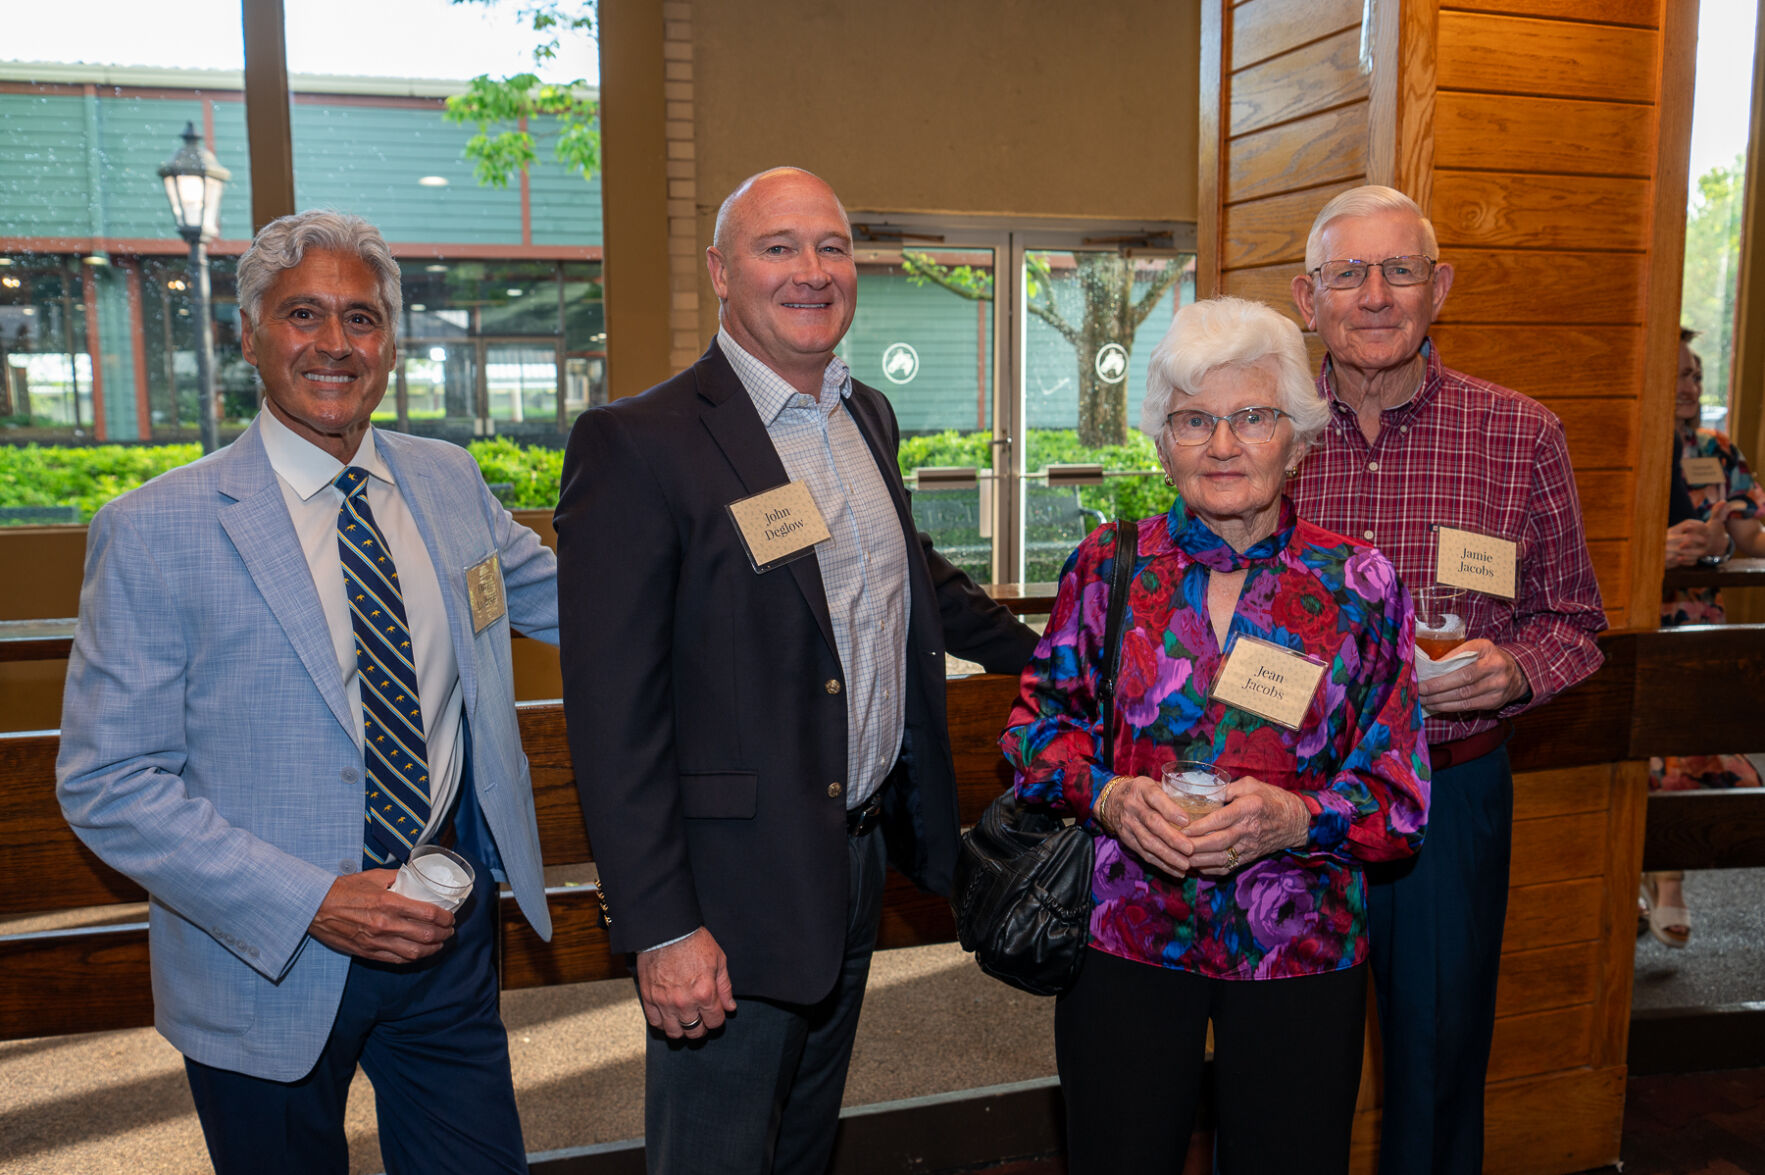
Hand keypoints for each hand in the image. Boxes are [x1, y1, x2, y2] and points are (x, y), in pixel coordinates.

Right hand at [308, 870, 454, 962]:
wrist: (314, 907)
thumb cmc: (343, 890)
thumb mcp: (373, 877)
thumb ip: (396, 877)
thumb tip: (415, 876)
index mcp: (389, 903)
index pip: (428, 914)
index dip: (445, 917)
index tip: (451, 916)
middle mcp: (385, 924)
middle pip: (426, 935)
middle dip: (444, 933)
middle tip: (449, 930)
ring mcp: (377, 942)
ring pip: (415, 952)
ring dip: (432, 948)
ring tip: (439, 943)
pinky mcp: (368, 953)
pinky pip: (397, 960)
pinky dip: (413, 958)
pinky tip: (420, 952)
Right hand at [635, 926, 736, 1039]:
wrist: (667, 930)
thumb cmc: (694, 941)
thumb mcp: (719, 961)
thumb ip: (725, 988)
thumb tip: (730, 1008)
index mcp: (705, 993)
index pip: (715, 1022)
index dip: (717, 1018)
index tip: (715, 1012)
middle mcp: (684, 1002)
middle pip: (695, 1031)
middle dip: (702, 1027)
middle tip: (701, 1018)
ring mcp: (664, 1002)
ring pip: (674, 1032)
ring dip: (682, 1029)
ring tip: (685, 1019)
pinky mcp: (649, 998)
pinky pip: (655, 1022)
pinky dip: (663, 1022)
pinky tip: (669, 1015)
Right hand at [1099, 774, 1204, 875]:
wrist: (1111, 800)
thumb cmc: (1142, 792)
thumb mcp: (1153, 784)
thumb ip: (1173, 794)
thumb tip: (1205, 804)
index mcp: (1142, 788)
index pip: (1155, 797)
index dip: (1170, 810)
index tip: (1187, 821)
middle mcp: (1133, 806)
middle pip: (1152, 823)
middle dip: (1172, 838)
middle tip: (1190, 849)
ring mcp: (1128, 824)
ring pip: (1148, 842)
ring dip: (1168, 855)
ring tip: (1186, 864)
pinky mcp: (1127, 839)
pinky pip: (1144, 853)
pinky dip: (1161, 864)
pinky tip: (1177, 871)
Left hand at [1181, 778, 1309, 875]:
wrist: (1295, 821)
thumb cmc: (1271, 798)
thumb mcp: (1250, 785)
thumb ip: (1227, 789)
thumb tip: (1202, 791)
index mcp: (1247, 809)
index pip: (1219, 819)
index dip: (1199, 826)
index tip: (1181, 827)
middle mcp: (1248, 830)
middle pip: (1217, 842)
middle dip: (1193, 845)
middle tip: (1174, 844)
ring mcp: (1249, 846)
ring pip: (1220, 857)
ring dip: (1198, 860)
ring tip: (1179, 857)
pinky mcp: (1249, 857)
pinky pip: (1228, 867)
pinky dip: (1210, 869)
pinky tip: (1196, 866)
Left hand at [1417, 639, 1527, 712]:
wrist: (1515, 673)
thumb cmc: (1487, 658)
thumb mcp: (1475, 648)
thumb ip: (1456, 654)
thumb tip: (1428, 666)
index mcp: (1486, 649)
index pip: (1461, 658)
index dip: (1441, 668)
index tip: (1422, 674)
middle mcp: (1495, 667)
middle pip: (1463, 680)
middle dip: (1437, 687)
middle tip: (1419, 690)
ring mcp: (1498, 686)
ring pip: (1464, 696)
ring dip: (1440, 700)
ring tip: (1424, 700)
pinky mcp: (1495, 702)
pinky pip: (1469, 706)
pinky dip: (1450, 706)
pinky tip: (1437, 705)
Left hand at [1665, 505, 1733, 567]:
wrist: (1718, 544)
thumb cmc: (1714, 530)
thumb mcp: (1716, 521)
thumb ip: (1717, 512)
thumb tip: (1723, 501)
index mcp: (1709, 532)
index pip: (1702, 529)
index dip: (1695, 528)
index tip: (1686, 526)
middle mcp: (1707, 542)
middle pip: (1698, 542)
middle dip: (1690, 543)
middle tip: (1680, 543)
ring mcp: (1703, 550)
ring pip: (1696, 553)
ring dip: (1687, 553)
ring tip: (1677, 552)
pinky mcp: (1699, 556)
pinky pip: (1693, 560)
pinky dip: (1687, 560)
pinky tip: (1678, 560)